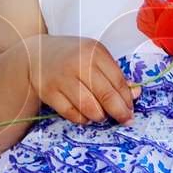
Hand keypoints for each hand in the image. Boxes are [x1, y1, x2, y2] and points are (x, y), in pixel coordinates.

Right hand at [25, 34, 139, 124]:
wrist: (37, 53)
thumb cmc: (72, 56)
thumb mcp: (95, 57)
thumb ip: (115, 74)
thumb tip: (136, 94)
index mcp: (94, 52)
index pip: (118, 81)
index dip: (127, 100)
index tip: (131, 110)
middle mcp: (79, 63)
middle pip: (106, 96)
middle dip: (119, 112)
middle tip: (125, 120)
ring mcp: (62, 78)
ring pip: (89, 108)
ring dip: (100, 116)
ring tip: (101, 115)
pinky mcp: (48, 92)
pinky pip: (71, 114)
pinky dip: (82, 119)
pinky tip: (85, 115)